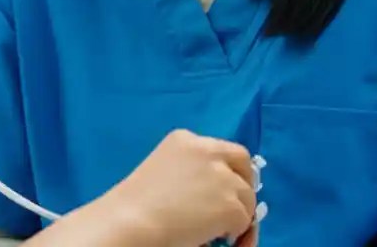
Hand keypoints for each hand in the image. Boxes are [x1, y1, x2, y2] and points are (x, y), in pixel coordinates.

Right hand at [104, 130, 258, 246]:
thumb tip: (221, 195)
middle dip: (244, 184)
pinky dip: (233, 232)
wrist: (129, 222)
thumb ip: (191, 173)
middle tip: (235, 208)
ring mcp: (221, 176)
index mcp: (184, 139)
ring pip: (247, 196)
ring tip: (214, 228)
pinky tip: (208, 236)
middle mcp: (206, 150)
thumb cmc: (135, 204)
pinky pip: (243, 221)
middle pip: (243, 163)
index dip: (227, 171)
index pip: (221, 150)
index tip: (222, 189)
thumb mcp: (164, 173)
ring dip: (237, 212)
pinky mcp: (229, 203)